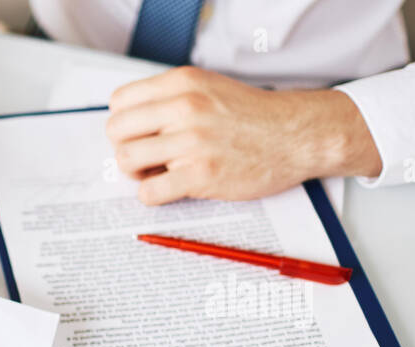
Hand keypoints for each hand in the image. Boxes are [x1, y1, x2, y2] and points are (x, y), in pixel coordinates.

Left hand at [106, 66, 381, 204]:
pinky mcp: (200, 174)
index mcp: (183, 82)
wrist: (298, 135)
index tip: (140, 133)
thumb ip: (169, 98)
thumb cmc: (252, 116)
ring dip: (136, 172)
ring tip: (160, 172)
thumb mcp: (208, 87)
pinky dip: (153, 195)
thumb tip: (128, 124)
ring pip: (126, 160)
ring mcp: (192, 141)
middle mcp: (185, 107)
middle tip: (146, 157)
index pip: (119, 101)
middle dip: (125, 147)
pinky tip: (173, 187)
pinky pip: (148, 192)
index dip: (125, 122)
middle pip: (116, 131)